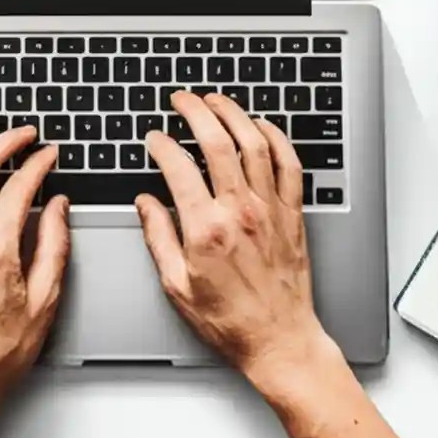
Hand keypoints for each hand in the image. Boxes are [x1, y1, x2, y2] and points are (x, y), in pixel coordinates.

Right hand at [135, 91, 336, 377]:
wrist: (277, 338)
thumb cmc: (229, 320)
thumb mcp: (177, 285)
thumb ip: (158, 237)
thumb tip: (146, 203)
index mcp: (205, 229)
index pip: (178, 167)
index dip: (162, 144)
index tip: (154, 139)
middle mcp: (239, 212)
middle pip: (217, 142)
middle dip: (195, 111)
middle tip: (182, 100)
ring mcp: (269, 208)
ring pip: (254, 143)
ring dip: (233, 114)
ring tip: (216, 101)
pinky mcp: (291, 213)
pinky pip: (288, 163)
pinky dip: (275, 137)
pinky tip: (261, 126)